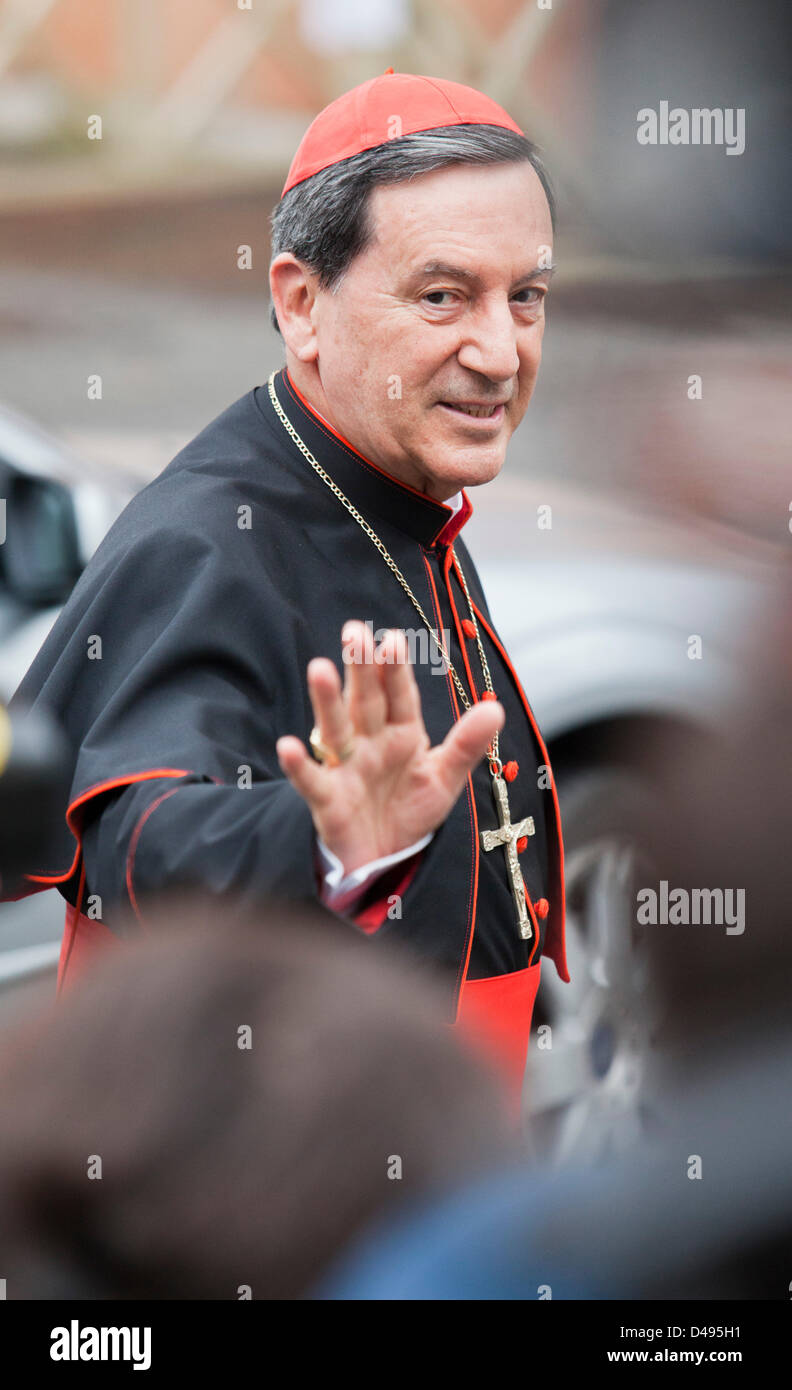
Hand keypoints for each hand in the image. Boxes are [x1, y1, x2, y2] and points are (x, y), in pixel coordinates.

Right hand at [276, 620, 504, 875]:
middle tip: (354, 632)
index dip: (396, 670)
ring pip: (335, 728)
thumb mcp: (444, 778)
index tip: (394, 640)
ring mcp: (346, 768)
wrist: (385, 858)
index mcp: (401, 733)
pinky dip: (299, 766)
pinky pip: (312, 781)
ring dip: (327, 701)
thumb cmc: (411, 810)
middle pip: (365, 701)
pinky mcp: (328, 799)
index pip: (400, 696)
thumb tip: (496, 708)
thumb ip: (467, 745)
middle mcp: (370, 743)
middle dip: (360, 668)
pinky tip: (288, 746)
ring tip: (320, 668)